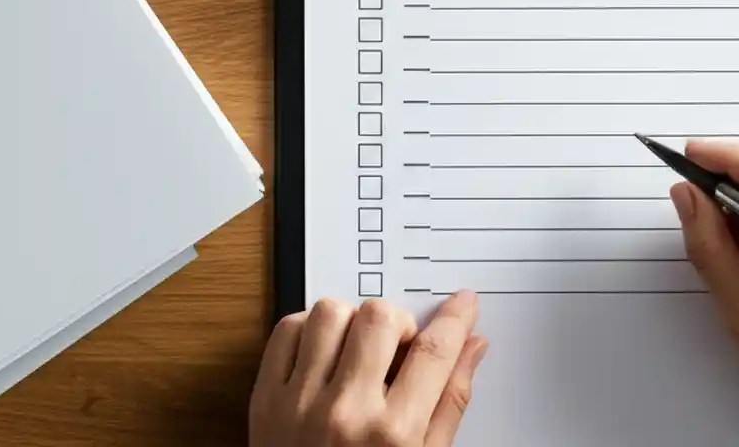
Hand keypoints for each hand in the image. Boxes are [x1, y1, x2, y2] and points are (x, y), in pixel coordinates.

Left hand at [250, 291, 487, 446]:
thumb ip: (450, 401)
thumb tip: (472, 347)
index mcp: (393, 435)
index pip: (434, 352)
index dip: (456, 319)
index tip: (462, 305)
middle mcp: (346, 414)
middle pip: (381, 318)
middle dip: (399, 322)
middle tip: (398, 346)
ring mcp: (300, 403)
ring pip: (331, 313)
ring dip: (352, 321)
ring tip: (358, 349)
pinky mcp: (266, 398)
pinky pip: (288, 330)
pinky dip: (310, 329)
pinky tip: (324, 352)